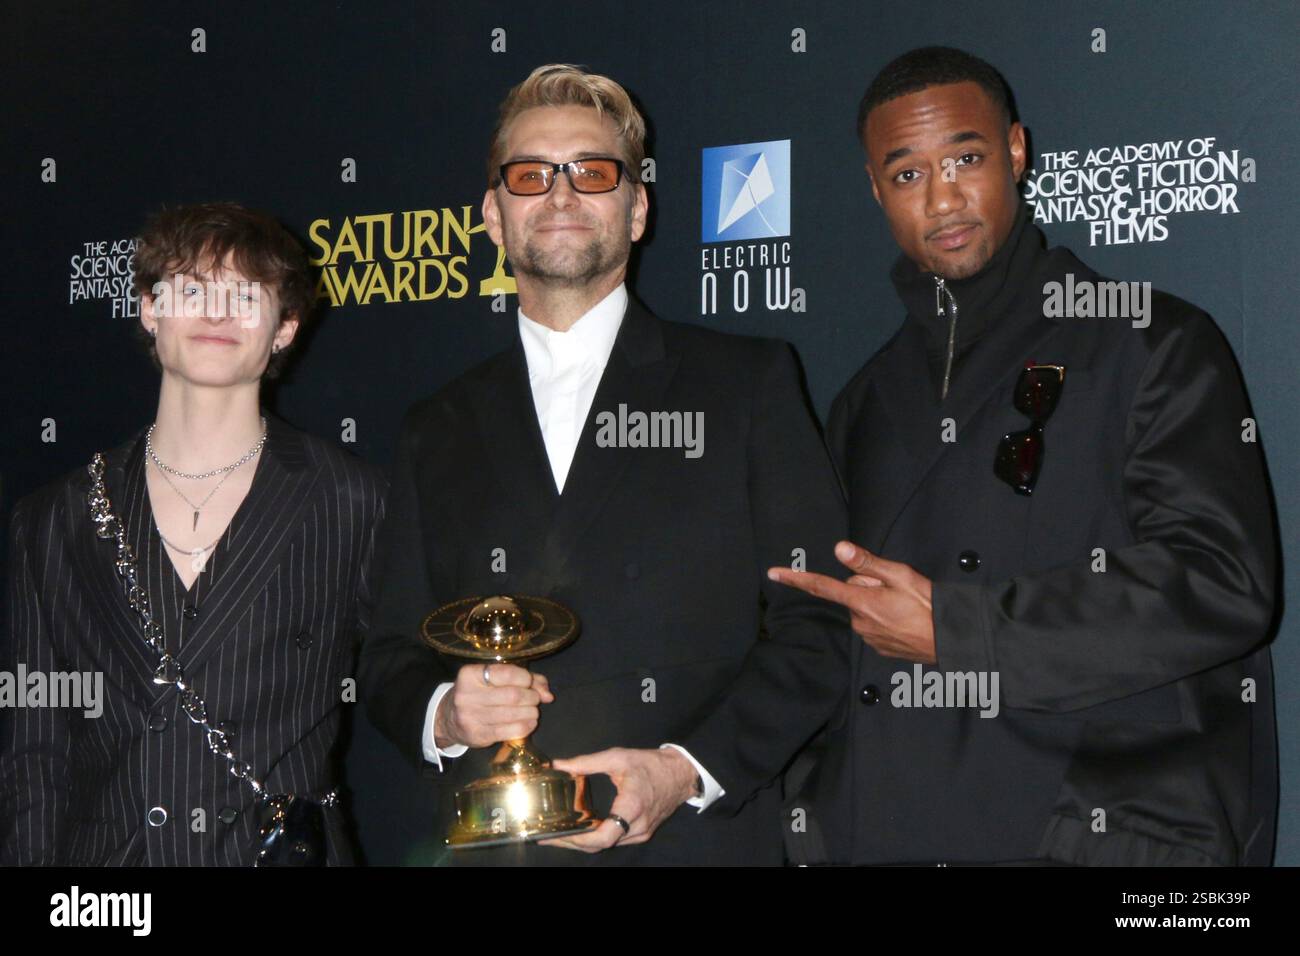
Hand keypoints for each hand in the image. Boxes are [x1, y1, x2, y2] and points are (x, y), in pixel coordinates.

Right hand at [434, 663, 553, 748]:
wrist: (448, 719)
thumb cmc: (478, 694)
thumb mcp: (494, 680)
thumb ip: (524, 679)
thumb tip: (548, 694)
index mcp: (470, 675)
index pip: (507, 673)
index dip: (525, 678)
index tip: (529, 683)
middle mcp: (467, 695)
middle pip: (513, 695)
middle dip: (531, 697)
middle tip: (534, 699)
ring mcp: (470, 717)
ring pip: (513, 714)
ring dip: (531, 712)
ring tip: (533, 711)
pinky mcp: (477, 735)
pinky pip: (510, 731)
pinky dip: (526, 726)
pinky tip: (529, 723)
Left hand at [539, 747, 697, 851]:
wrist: (681, 773)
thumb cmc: (651, 764)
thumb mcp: (618, 758)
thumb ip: (586, 762)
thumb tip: (559, 765)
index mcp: (631, 807)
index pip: (603, 836)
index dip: (578, 839)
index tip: (557, 834)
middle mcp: (637, 827)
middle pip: (600, 845)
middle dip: (572, 844)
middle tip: (547, 837)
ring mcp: (641, 833)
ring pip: (606, 846)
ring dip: (583, 843)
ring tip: (559, 834)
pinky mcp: (642, 833)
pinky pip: (615, 841)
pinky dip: (596, 838)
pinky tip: (582, 830)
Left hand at [768, 540, 936, 662]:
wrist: (952, 640)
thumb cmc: (929, 606)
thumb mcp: (901, 576)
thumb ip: (868, 563)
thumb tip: (839, 550)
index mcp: (861, 602)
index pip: (822, 587)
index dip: (796, 579)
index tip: (774, 574)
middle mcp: (859, 622)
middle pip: (852, 594)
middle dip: (868, 587)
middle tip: (897, 589)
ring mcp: (869, 638)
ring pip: (864, 610)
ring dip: (878, 604)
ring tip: (906, 606)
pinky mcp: (880, 649)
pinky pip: (874, 626)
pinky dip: (886, 619)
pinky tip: (906, 620)